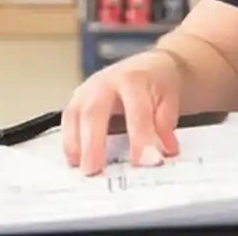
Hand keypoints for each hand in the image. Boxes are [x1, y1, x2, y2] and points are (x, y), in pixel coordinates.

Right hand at [62, 50, 182, 174]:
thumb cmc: (157, 83)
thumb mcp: (170, 99)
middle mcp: (105, 82)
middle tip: (94, 171)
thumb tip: (164, 152)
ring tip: (81, 169)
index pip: (136, 111)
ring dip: (75, 145)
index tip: (147, 162)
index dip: (141, 138)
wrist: (147, 66)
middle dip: (93, 143)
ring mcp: (87, 90)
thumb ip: (165, 126)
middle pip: (94, 112)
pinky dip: (69, 142)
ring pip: (74, 116)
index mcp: (133, 79)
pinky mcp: (77, 100)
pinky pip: (68, 120)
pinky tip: (75, 160)